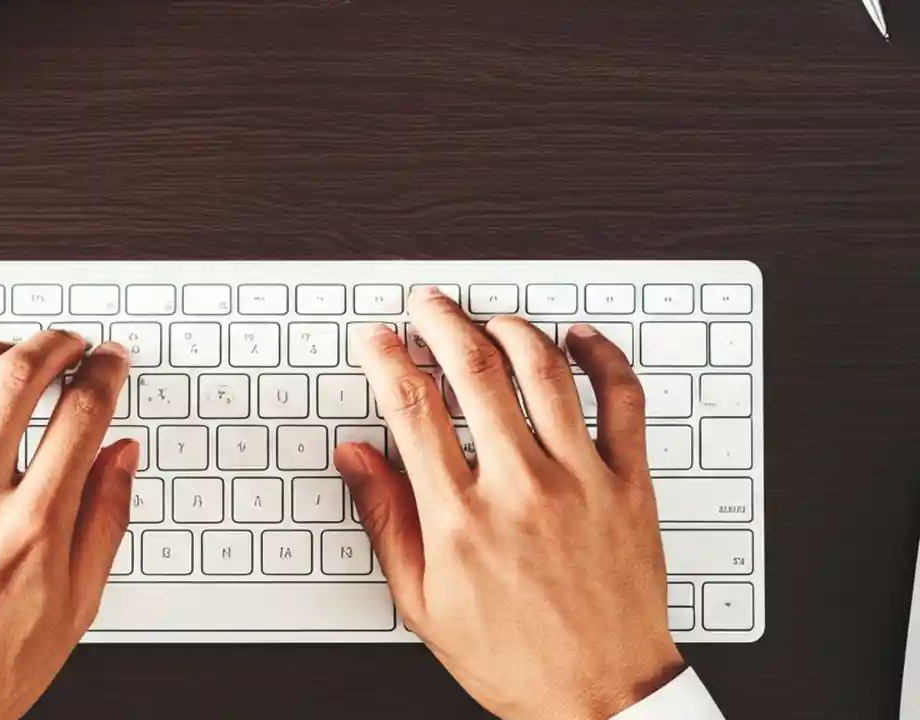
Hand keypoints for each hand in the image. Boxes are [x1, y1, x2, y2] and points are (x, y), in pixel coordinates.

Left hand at [0, 330, 136, 719]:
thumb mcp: (77, 604)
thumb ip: (105, 518)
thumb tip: (121, 453)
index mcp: (34, 524)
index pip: (82, 413)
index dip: (106, 372)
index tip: (111, 363)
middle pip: (20, 378)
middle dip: (56, 345)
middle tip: (70, 344)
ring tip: (8, 351)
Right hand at [334, 288, 681, 719]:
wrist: (600, 696)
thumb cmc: (513, 658)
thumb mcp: (423, 602)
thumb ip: (387, 520)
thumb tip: (357, 459)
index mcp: (461, 518)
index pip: (411, 408)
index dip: (386, 359)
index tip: (376, 340)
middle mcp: (520, 487)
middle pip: (474, 371)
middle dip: (441, 321)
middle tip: (426, 305)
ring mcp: (581, 480)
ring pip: (544, 371)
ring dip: (508, 328)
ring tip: (487, 319)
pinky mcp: (630, 485)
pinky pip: (624, 401)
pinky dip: (602, 358)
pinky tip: (579, 339)